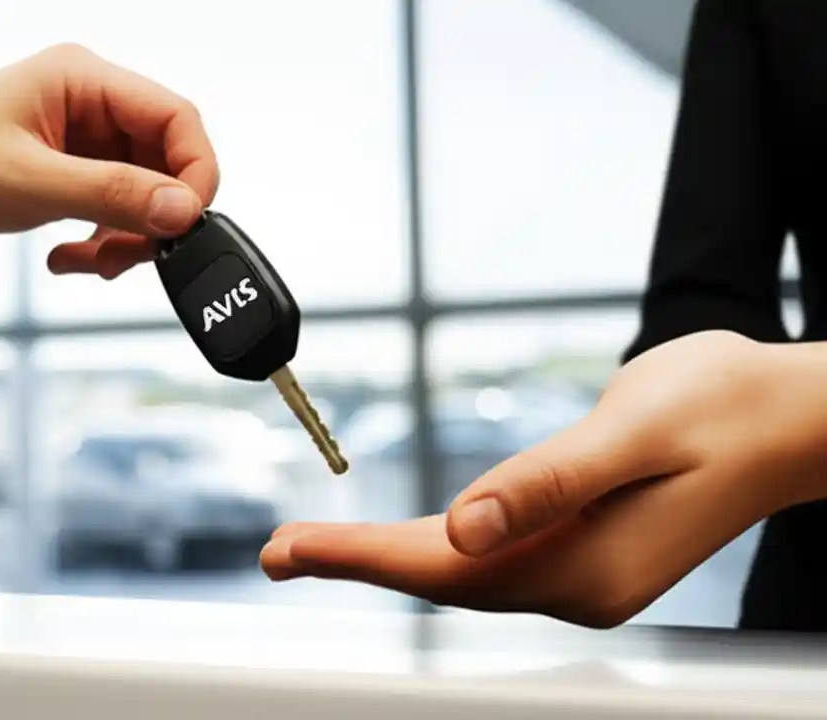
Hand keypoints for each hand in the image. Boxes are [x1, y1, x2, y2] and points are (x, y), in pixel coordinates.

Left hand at [0, 44, 218, 278]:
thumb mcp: (29, 183)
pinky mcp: (72, 171)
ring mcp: (83, 139)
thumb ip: (112, 194)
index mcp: (84, 78)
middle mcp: (91, 103)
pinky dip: (103, 240)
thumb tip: (184, 211)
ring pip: (143, 194)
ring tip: (88, 261)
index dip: (194, 175)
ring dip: (126, 237)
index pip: (176, 118)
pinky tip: (67, 256)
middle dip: (153, 218)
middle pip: (166, 162)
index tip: (183, 227)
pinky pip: (114, 209)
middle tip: (123, 258)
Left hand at [262, 331, 826, 626]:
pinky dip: (437, 551)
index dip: (360, 558)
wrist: (792, 413)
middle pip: (445, 580)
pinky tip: (404, 545)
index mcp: (588, 564)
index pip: (446, 568)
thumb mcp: (632, 430)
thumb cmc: (723, 405)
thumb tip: (460, 530)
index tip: (289, 549)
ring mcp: (587, 574)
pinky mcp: (589, 551)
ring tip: (318, 549)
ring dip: (390, 560)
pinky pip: (494, 559)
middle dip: (358, 563)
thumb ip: (545, 483)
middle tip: (278, 552)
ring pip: (465, 574)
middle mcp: (583, 587)